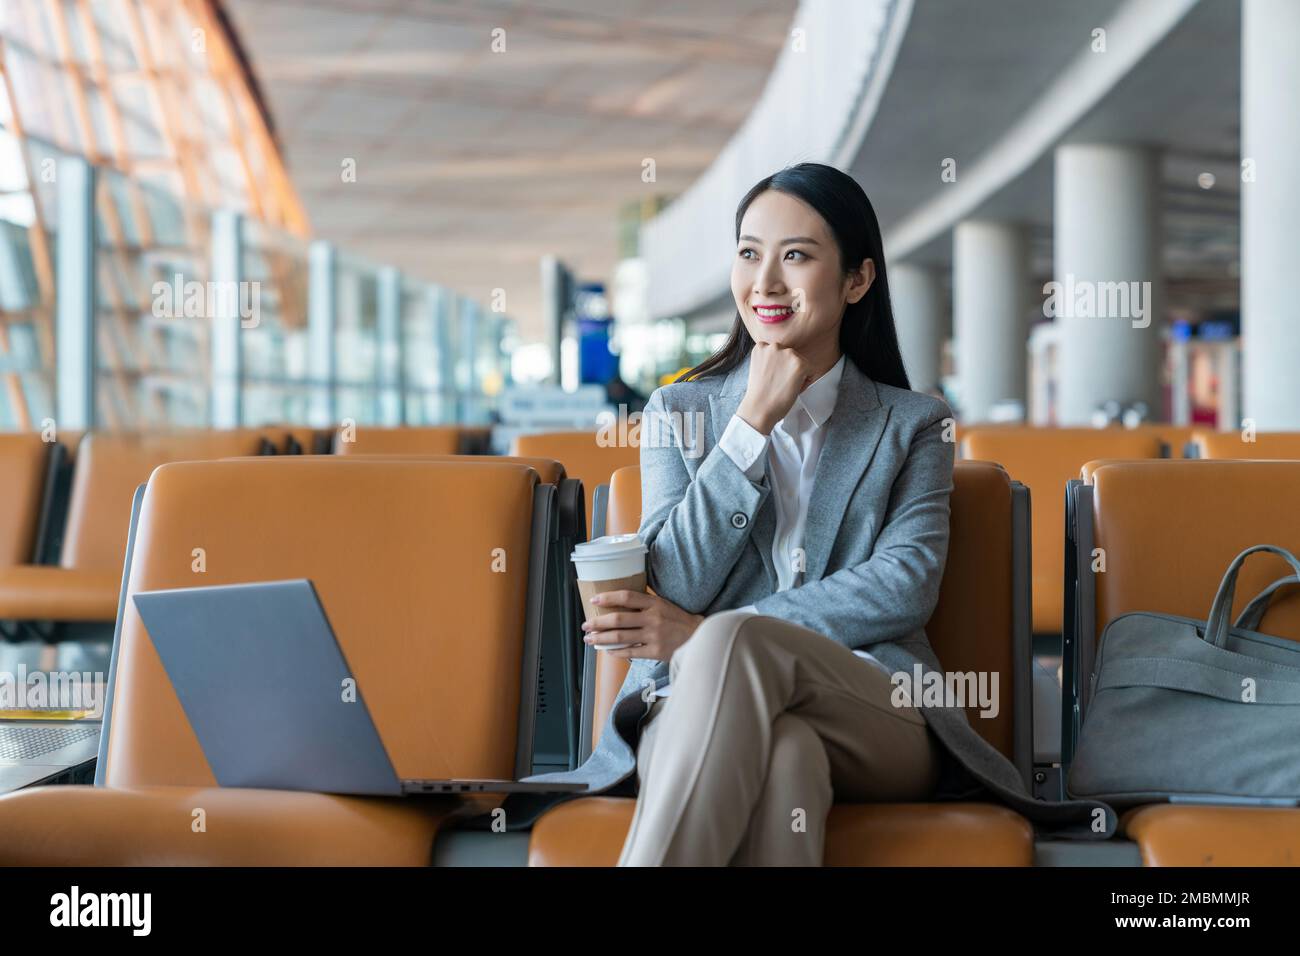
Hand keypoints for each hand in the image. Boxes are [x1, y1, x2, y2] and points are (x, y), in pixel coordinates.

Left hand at [581, 590, 704, 660]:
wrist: (699, 637)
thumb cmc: (678, 620)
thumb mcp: (663, 604)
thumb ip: (644, 602)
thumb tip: (619, 600)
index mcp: (654, 603)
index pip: (626, 597)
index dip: (608, 597)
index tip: (594, 600)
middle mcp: (653, 618)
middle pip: (618, 620)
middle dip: (598, 623)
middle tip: (586, 625)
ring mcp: (653, 636)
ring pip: (620, 637)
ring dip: (601, 639)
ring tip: (590, 639)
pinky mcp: (655, 651)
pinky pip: (630, 652)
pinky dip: (616, 652)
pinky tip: (607, 651)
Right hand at [736, 341, 813, 434]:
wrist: (759, 408)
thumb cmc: (759, 394)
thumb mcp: (759, 368)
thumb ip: (769, 360)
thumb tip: (784, 361)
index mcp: (761, 346)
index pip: (778, 352)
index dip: (779, 366)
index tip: (774, 377)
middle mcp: (775, 346)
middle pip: (790, 355)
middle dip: (789, 368)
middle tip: (780, 384)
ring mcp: (788, 354)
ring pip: (801, 362)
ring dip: (798, 373)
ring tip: (785, 386)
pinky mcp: (799, 364)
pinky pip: (811, 370)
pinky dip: (806, 380)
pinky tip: (793, 388)